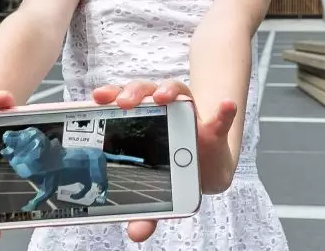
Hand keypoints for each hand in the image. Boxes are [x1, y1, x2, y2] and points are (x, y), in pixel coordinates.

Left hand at [92, 80, 237, 242]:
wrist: (210, 167)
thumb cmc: (178, 171)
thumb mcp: (160, 191)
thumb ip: (147, 211)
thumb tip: (136, 233)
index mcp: (145, 121)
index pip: (124, 100)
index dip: (111, 94)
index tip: (98, 97)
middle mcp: (164, 110)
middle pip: (145, 91)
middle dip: (134, 93)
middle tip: (124, 102)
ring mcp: (190, 113)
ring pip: (175, 91)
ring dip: (169, 91)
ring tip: (164, 97)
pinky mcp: (214, 124)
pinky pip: (220, 116)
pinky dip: (223, 112)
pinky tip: (226, 106)